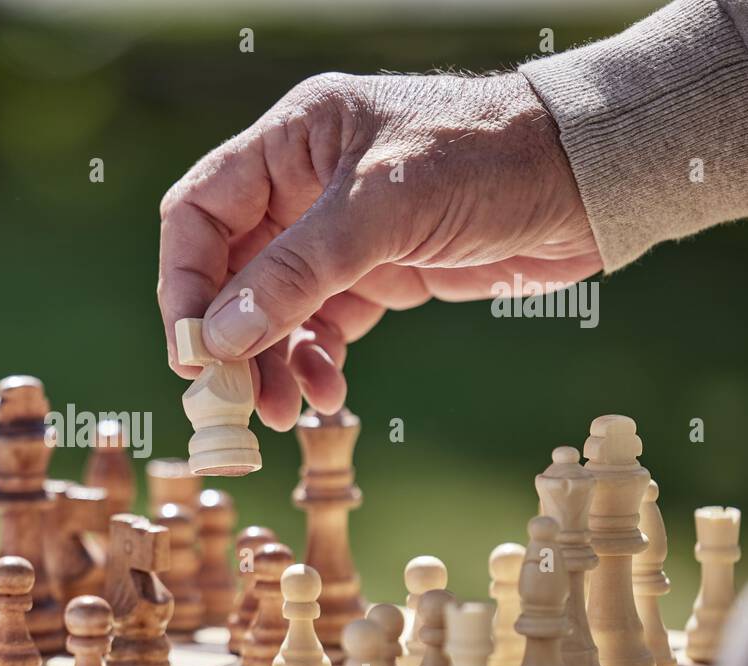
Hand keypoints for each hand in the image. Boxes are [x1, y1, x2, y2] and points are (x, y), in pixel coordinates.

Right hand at [157, 71, 600, 427]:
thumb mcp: (382, 209)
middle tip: (230, 401)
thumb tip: (218, 338)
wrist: (590, 181)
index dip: (183, 281)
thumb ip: (297, 272)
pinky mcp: (377, 277)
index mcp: (292, 143)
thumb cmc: (488, 159)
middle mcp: (303, 188)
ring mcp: (339, 237)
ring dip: (270, 365)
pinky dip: (316, 367)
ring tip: (281, 413)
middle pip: (230, 272)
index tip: (191, 349)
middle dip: (229, 339)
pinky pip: (321, 331)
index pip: (200, 213)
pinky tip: (327, 395)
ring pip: (273, 312)